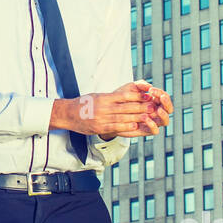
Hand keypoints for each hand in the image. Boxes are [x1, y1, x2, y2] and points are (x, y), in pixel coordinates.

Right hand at [50, 81, 172, 138]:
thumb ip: (111, 97)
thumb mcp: (97, 96)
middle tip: (154, 105)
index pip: (124, 96)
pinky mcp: (99, 128)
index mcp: (104, 98)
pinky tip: (135, 125)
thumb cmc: (83, 104)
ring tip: (149, 116)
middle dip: (142, 106)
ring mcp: (101, 118)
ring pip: (123, 117)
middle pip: (126, 107)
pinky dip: (126, 126)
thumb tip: (127, 95)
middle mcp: (103, 107)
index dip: (138, 96)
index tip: (148, 95)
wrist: (67, 114)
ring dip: (137, 117)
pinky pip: (115, 127)